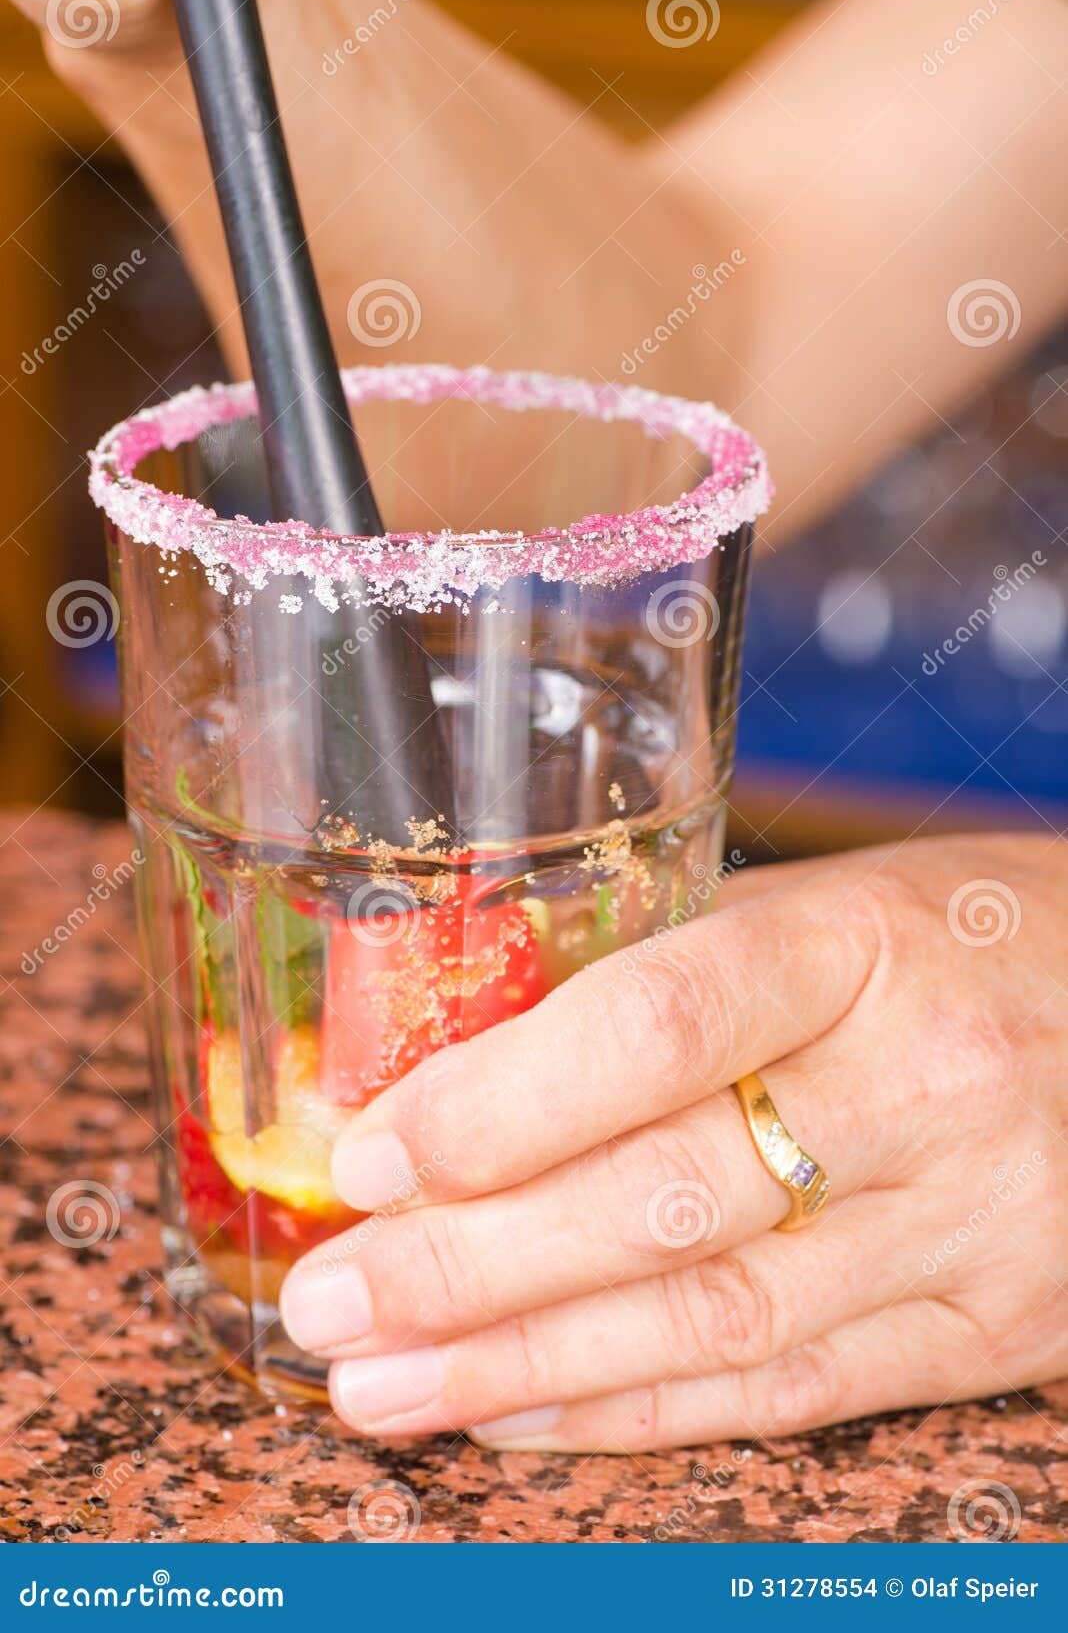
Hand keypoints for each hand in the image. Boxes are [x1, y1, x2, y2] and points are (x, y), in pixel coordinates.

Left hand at [280, 834, 1067, 1451]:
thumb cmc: (976, 938)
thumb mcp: (844, 904)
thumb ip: (685, 978)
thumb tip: (477, 1066)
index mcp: (866, 943)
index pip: (657, 1026)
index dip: (501, 1103)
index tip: (378, 1156)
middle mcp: (923, 1086)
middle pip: (662, 1198)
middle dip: (470, 1266)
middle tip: (330, 1304)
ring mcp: (972, 1221)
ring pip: (711, 1317)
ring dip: (524, 1366)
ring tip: (383, 1388)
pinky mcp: (996, 1327)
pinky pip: (793, 1389)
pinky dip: (641, 1414)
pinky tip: (521, 1417)